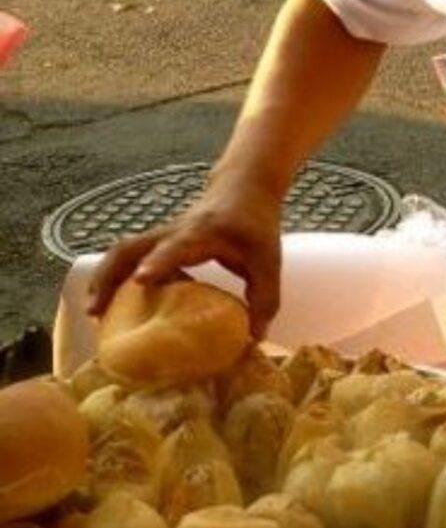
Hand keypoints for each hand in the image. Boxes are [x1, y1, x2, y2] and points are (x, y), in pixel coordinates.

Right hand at [86, 173, 283, 338]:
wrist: (244, 189)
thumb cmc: (255, 225)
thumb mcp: (268, 260)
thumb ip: (265, 299)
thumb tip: (253, 339)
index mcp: (202, 232)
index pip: (176, 246)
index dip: (159, 262)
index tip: (142, 281)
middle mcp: (174, 231)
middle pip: (130, 247)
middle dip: (109, 276)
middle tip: (96, 311)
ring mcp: (161, 235)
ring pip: (122, 251)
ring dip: (104, 279)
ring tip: (94, 312)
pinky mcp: (157, 242)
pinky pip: (128, 256)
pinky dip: (114, 277)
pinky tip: (110, 304)